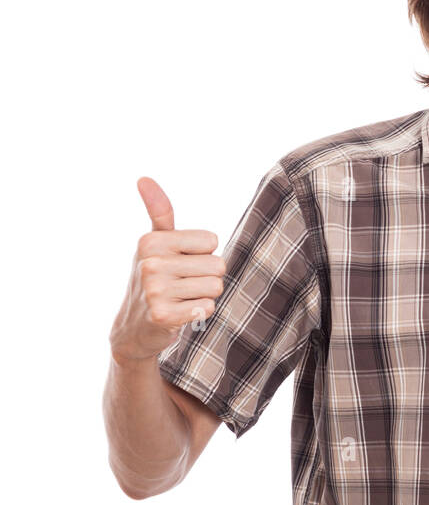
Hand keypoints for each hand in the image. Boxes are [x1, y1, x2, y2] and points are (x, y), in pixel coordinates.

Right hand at [108, 177, 225, 363]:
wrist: (134, 327)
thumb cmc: (153, 277)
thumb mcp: (154, 242)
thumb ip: (159, 211)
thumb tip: (143, 177)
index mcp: (150, 241)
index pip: (212, 240)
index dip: (203, 253)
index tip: (180, 262)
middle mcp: (149, 263)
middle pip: (218, 265)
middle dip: (206, 277)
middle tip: (181, 285)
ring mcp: (154, 290)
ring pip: (216, 287)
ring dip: (204, 296)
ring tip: (180, 298)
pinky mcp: (163, 315)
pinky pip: (208, 308)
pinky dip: (200, 313)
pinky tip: (180, 314)